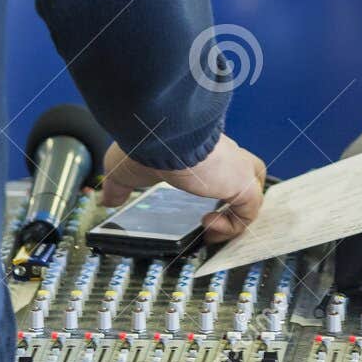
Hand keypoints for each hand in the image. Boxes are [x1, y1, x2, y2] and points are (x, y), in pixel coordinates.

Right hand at [100, 133, 265, 238]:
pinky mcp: (242, 181)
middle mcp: (223, 155)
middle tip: (210, 220)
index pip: (221, 165)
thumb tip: (108, 199)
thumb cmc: (144, 143)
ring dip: (234, 216)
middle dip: (233, 200)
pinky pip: (251, 211)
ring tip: (209, 227)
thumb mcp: (125, 170)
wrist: (160, 134)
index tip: (197, 207)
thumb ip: (118, 187)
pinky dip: (233, 226)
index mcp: (201, 149)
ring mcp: (236, 167)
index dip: (215, 186)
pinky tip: (208, 225)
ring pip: (253, 191)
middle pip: (245, 174)